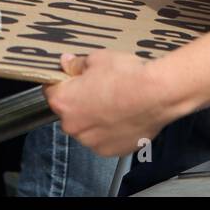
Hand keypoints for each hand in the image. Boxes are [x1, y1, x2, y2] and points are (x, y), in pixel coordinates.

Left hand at [45, 50, 171, 157]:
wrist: (158, 94)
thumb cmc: (127, 76)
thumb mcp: (97, 59)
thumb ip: (76, 65)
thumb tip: (67, 64)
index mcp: (63, 102)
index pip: (51, 91)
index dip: (62, 81)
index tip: (72, 77)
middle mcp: (74, 127)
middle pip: (69, 111)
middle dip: (79, 101)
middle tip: (98, 87)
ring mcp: (92, 142)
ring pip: (87, 127)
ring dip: (95, 117)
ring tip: (115, 101)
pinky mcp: (111, 150)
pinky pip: (104, 139)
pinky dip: (110, 129)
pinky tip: (123, 114)